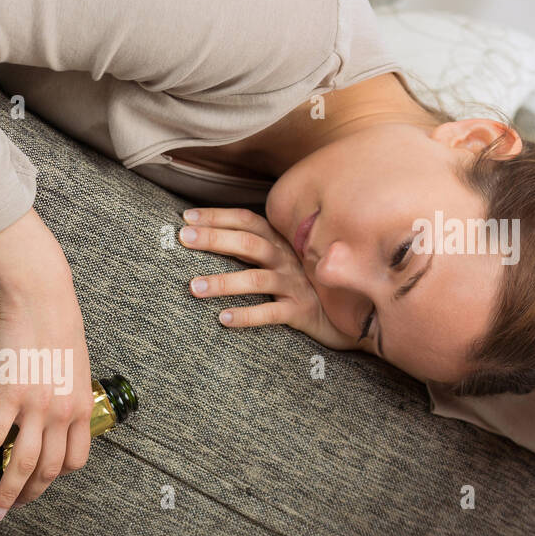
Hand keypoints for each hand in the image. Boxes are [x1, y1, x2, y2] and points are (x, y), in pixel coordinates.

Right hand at [0, 209, 94, 519]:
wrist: (42, 300)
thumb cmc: (59, 326)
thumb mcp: (76, 368)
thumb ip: (67, 395)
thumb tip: (57, 411)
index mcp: (81, 407)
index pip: (76, 459)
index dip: (59, 476)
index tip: (43, 481)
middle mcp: (61, 413)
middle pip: (49, 470)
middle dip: (31, 494)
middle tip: (15, 505)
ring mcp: (36, 407)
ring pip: (23, 464)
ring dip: (8, 492)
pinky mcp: (10, 395)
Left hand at [179, 207, 355, 351]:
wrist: (351, 314)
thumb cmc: (308, 284)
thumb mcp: (285, 260)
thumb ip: (257, 249)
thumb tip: (212, 239)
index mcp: (280, 242)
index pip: (247, 221)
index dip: (218, 217)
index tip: (187, 217)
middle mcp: (287, 259)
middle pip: (248, 244)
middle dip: (214, 239)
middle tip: (183, 238)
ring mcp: (295, 285)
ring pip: (256, 279)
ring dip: (223, 282)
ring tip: (193, 287)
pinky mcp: (301, 312)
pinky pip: (271, 313)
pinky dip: (247, 316)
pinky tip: (223, 319)